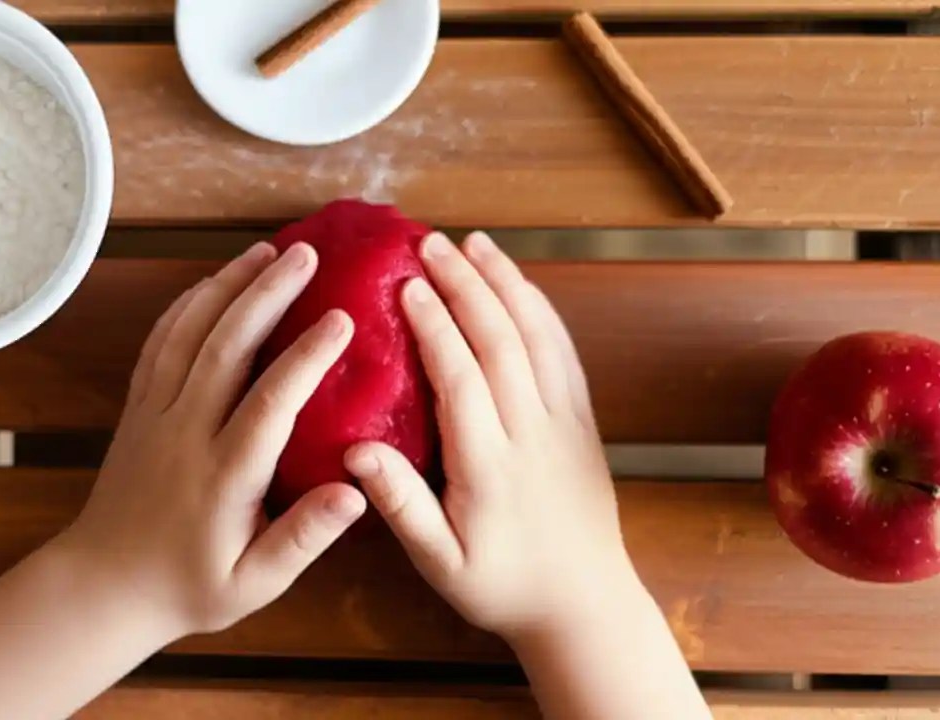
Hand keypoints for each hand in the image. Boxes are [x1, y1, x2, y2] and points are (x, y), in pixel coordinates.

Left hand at [59, 241, 366, 638]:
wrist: (104, 587)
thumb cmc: (190, 588)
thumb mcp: (255, 583)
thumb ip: (304, 537)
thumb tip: (356, 491)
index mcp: (223, 476)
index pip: (270, 403)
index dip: (307, 357)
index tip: (342, 319)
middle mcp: (185, 434)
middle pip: (225, 348)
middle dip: (267, 293)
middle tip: (306, 254)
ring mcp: (155, 415)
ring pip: (189, 334)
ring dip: (227, 286)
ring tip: (265, 250)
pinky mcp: (138, 409)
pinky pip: (159, 344)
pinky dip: (185, 306)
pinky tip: (212, 282)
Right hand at [344, 231, 637, 643]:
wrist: (584, 603)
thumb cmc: (502, 586)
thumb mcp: (441, 563)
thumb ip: (402, 506)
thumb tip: (356, 454)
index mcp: (489, 467)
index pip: (461, 379)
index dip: (434, 327)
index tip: (407, 286)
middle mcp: (531, 434)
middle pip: (500, 342)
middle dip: (465, 285)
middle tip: (431, 244)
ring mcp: (564, 423)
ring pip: (537, 337)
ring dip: (506, 284)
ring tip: (475, 244)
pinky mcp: (583, 422)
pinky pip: (564, 354)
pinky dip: (542, 312)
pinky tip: (521, 285)